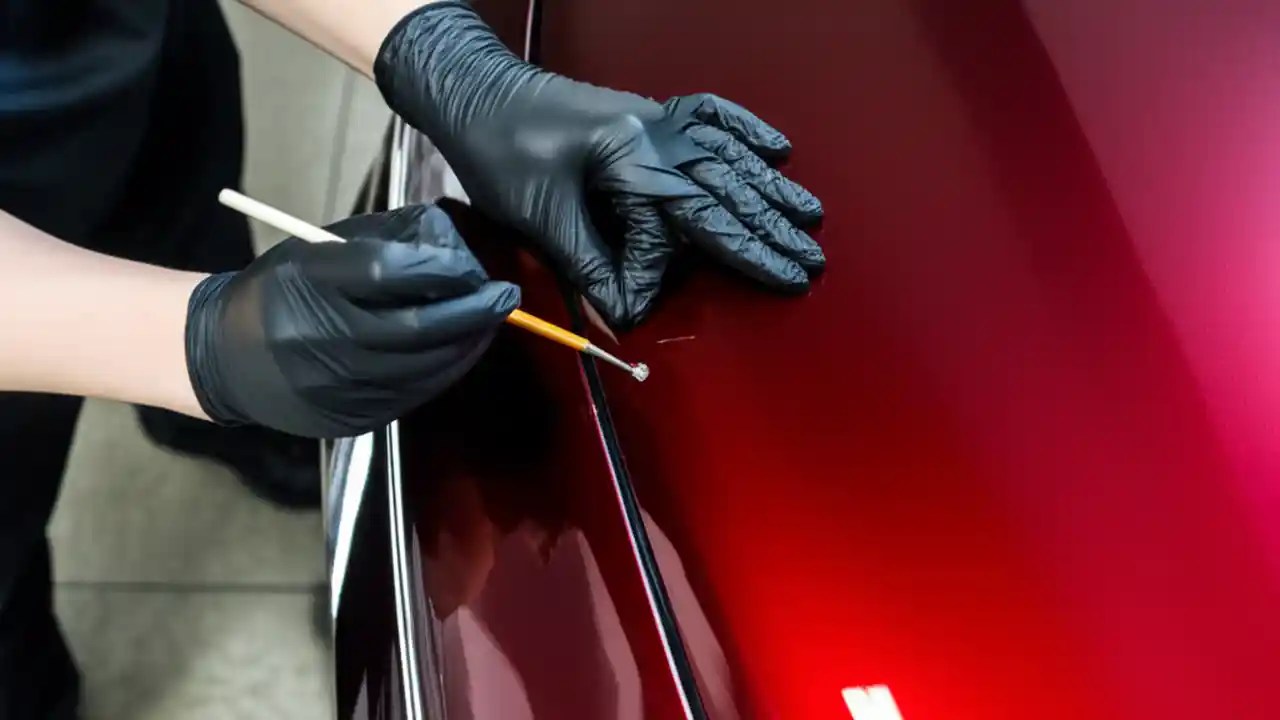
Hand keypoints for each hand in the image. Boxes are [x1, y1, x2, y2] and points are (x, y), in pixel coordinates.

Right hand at [184, 204, 519, 437]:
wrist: (221, 355)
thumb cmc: (284, 290)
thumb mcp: (321, 248)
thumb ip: (388, 242)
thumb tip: (456, 251)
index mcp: (307, 282)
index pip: (388, 273)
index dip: (443, 271)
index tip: (477, 269)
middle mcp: (316, 337)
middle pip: (414, 328)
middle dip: (470, 313)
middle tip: (505, 298)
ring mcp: (330, 386)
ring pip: (419, 368)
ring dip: (465, 345)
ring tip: (488, 322)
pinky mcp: (343, 419)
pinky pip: (409, 395)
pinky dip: (442, 372)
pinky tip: (459, 351)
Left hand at [375, 1, 822, 328]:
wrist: (476, 92)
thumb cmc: (501, 150)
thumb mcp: (541, 219)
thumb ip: (590, 266)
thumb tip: (623, 313)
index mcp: (630, 156)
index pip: (675, 226)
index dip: (662, 273)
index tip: (643, 308)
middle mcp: (654, 132)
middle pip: (724, 190)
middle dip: (766, 232)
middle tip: (806, 264)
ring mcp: (656, 117)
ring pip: (728, 158)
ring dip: (770, 191)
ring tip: (810, 217)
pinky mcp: (648, 112)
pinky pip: (712, 118)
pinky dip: (746, 133)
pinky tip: (776, 150)